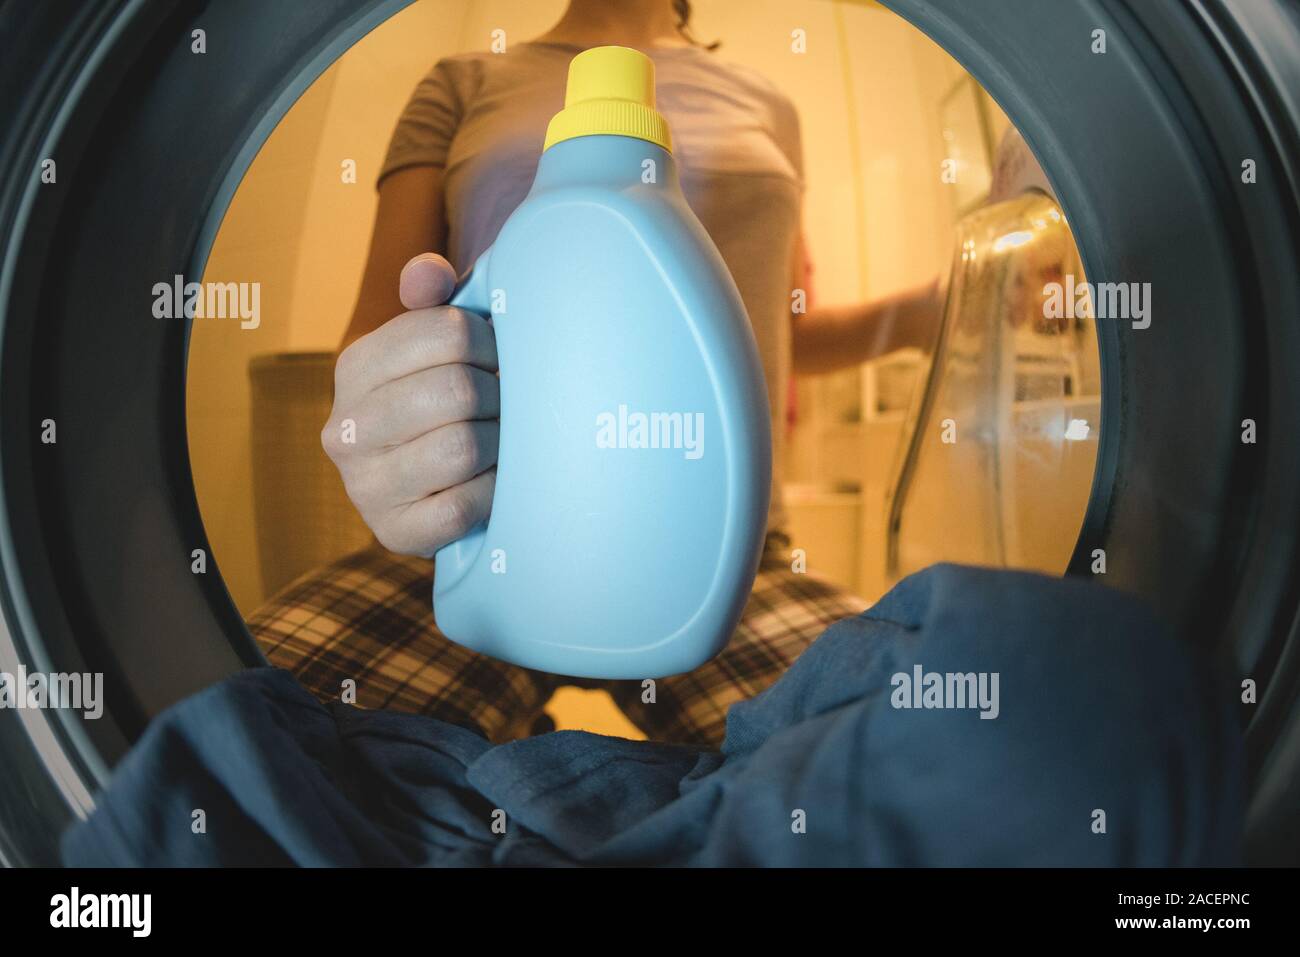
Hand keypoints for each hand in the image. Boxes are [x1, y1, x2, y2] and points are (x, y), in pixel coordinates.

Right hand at [322, 253, 497, 556]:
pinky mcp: (394, 532)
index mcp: (355, 366)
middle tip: (501, 404)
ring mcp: (364, 485)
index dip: (490, 342)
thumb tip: (428, 273)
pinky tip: (491, 482)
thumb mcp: (431, 346)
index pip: (447, 332)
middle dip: (496, 396)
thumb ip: (432, 301)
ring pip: (463, 447)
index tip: (495, 356)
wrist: (426, 490)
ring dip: (498, 443)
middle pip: (459, 390)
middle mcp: (345, 426)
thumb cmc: (439, 402)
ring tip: (497, 440)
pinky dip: (492, 492)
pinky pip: (465, 506)